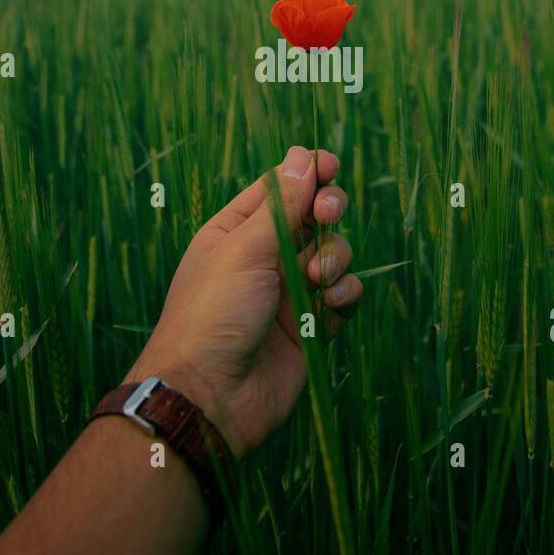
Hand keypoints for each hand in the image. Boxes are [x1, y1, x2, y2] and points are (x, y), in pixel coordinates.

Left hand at [123, 146, 362, 458]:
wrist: (209, 397)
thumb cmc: (212, 315)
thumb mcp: (243, 250)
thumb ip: (282, 205)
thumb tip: (304, 157)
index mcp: (234, 232)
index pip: (277, 190)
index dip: (306, 174)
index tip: (330, 165)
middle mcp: (262, 258)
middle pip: (312, 217)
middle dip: (327, 210)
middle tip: (327, 214)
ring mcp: (288, 293)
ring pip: (332, 255)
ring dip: (334, 258)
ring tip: (316, 279)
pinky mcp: (310, 327)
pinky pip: (342, 296)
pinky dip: (344, 293)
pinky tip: (331, 301)